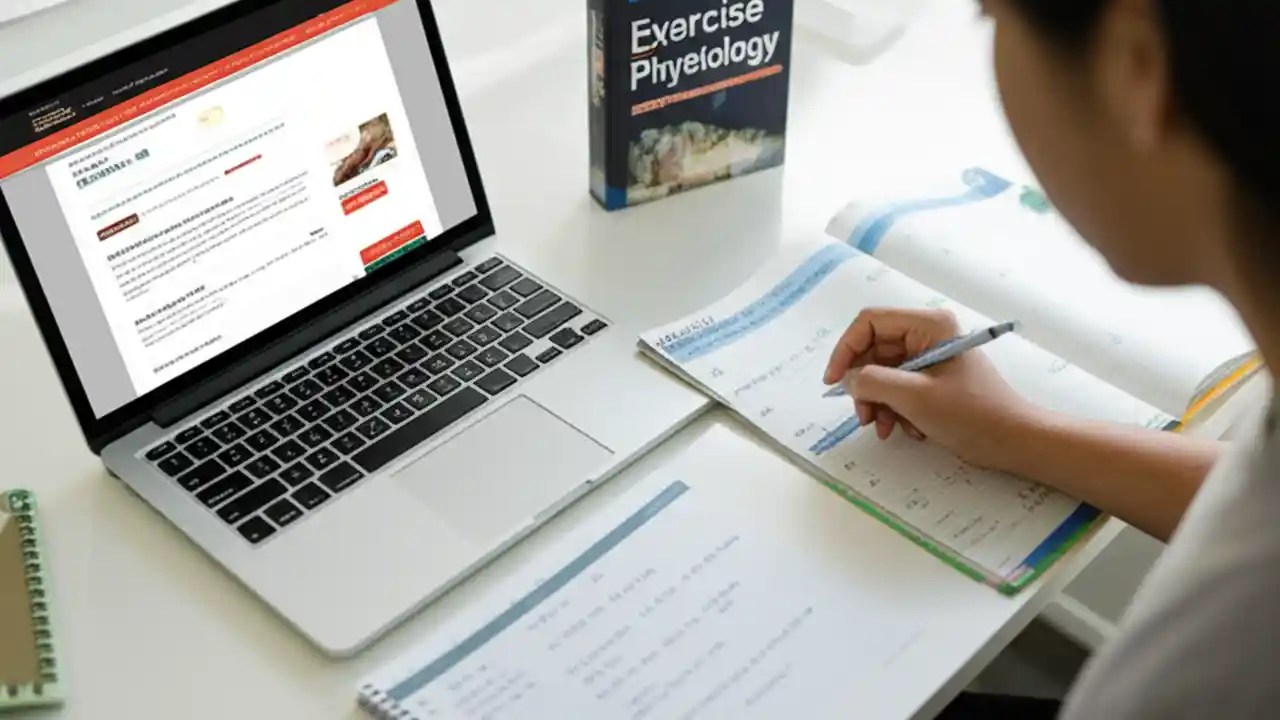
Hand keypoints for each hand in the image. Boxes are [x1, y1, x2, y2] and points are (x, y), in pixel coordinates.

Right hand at [823, 308, 1044, 470]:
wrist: (1013, 441)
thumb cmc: (971, 413)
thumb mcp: (914, 397)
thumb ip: (871, 382)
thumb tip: (846, 380)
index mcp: (928, 325)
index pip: (869, 323)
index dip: (845, 350)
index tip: (834, 383)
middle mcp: (928, 334)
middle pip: (874, 351)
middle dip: (863, 385)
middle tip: (863, 416)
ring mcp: (931, 357)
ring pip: (883, 373)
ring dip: (877, 402)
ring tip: (883, 428)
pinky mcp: (934, 380)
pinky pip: (899, 388)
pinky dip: (894, 409)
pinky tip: (904, 430)